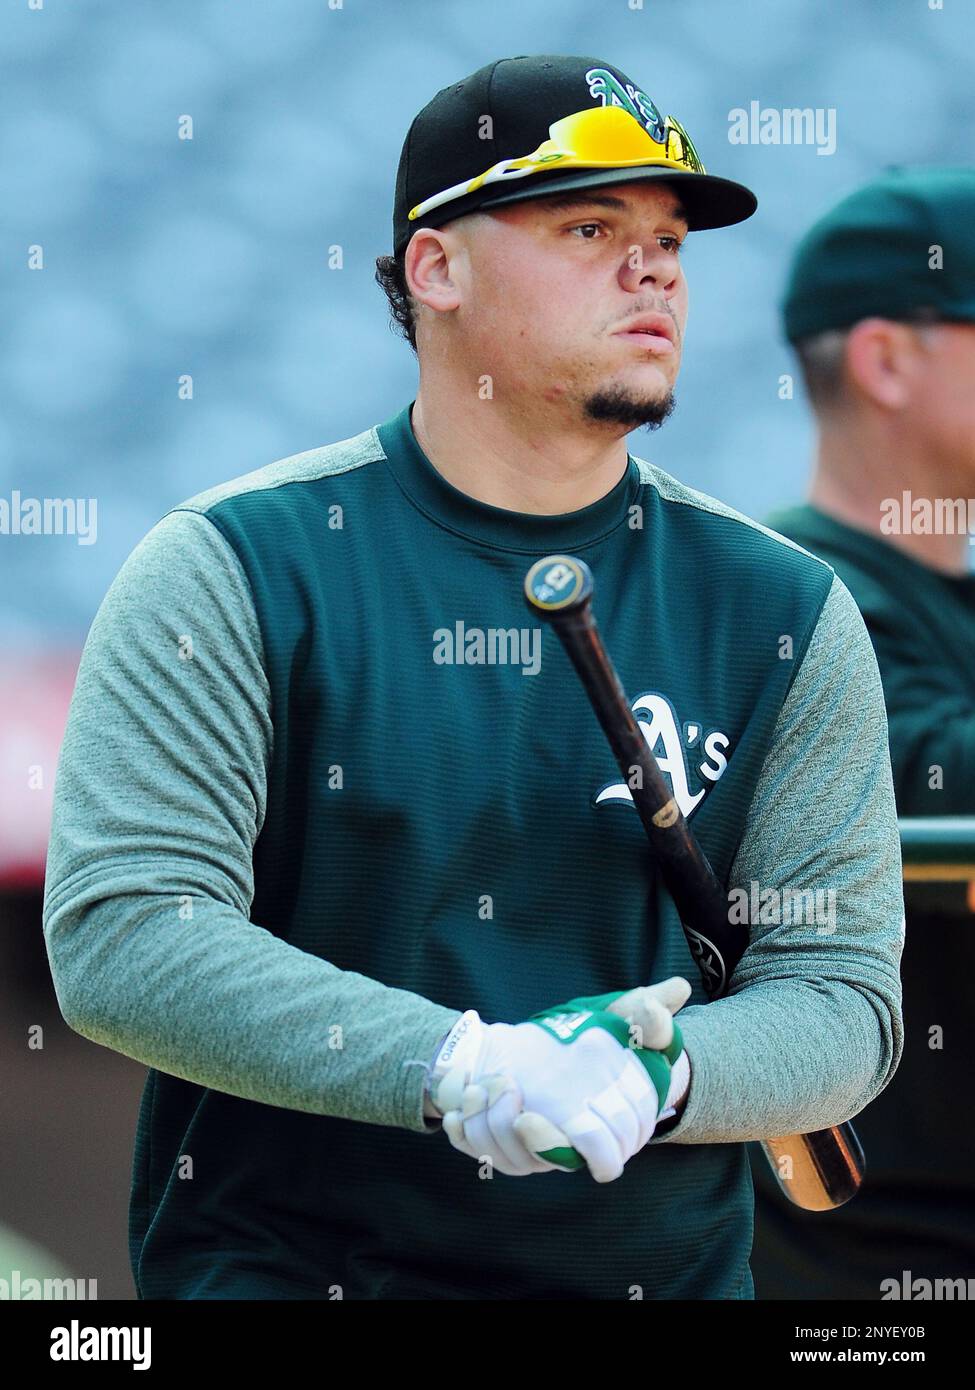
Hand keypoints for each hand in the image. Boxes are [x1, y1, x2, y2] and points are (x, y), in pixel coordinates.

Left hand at [427, 977, 690, 1182]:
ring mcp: (532, 1146)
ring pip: (508, 1158)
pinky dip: (465, 1132)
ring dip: (490, 1124)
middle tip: (512, 1098)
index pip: (606, 1159)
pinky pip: (478, 1150)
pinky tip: (457, 1110)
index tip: (574, 1119)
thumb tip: (674, 992)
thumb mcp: (622, 1017)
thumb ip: (649, 1013)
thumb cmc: (593, 1039)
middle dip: (524, 1133)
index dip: (592, 1148)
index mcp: (604, 1125)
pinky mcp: (499, 1141)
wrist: (542, 1045)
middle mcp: (567, 1142)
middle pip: (547, 1161)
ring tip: (486, 1084)